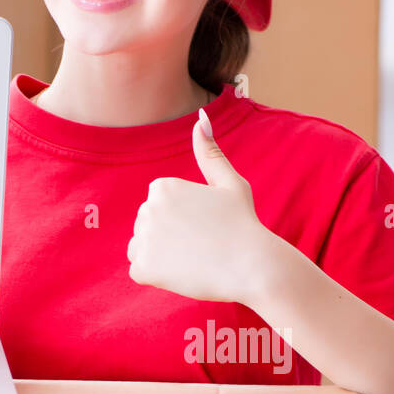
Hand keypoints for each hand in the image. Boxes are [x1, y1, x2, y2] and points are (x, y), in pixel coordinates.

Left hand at [126, 108, 280, 304]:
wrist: (253, 267)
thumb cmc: (244, 224)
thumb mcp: (229, 183)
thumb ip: (209, 153)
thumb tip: (200, 118)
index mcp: (162, 187)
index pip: (158, 205)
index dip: (181, 218)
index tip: (203, 224)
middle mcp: (148, 209)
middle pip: (148, 225)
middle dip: (169, 236)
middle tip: (202, 243)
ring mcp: (143, 238)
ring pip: (142, 247)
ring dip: (161, 256)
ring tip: (193, 257)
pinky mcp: (143, 267)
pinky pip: (140, 270)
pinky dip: (157, 275)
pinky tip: (182, 272)